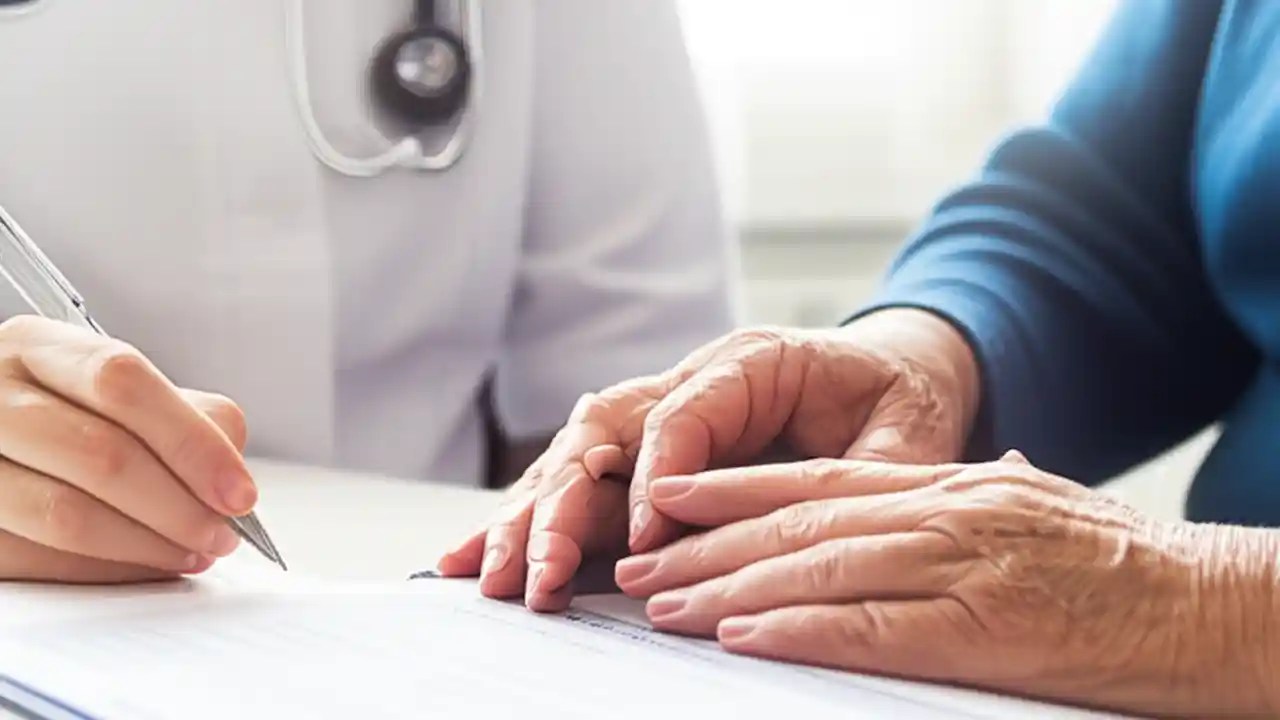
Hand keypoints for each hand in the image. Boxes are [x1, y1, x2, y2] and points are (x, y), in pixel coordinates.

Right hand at [0, 316, 254, 583]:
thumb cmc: (66, 415)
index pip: (121, 381)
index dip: (191, 441)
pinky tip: (146, 564)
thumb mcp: (113, 392)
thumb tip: (230, 476)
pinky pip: (38, 559)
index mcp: (36, 348)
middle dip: (180, 505)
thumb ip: (184, 416)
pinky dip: (107, 570)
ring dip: (148, 544)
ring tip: (193, 552)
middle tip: (223, 534)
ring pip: (66, 514)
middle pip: (101, 453)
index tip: (239, 491)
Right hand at [438, 308, 980, 610]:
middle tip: (528, 571)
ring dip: (528, 514)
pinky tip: (487, 555)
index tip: (641, 541)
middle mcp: (690, 382)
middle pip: (600, 430)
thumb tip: (817, 527)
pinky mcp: (650, 453)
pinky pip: (584, 480)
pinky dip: (535, 517)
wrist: (894, 372)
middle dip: (558, 503)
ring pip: (576, 455)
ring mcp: (662, 415)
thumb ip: (868, 470)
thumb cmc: (898, 393)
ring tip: (484, 573)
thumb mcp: (908, 426)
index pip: (678, 415)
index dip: (652, 478)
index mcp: (748, 362)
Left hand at [614, 451, 1279, 716]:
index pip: (816, 478)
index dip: (732, 487)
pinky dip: (798, 630)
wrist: (1212, 602)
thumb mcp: (1034, 504)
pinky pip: (872, 627)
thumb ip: (971, 492)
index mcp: (946, 484)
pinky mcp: (983, 628)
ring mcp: (960, 565)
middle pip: (796, 523)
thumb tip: (947, 476)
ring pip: (817, 569)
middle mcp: (941, 513)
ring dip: (728, 589)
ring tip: (661, 605)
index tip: (667, 498)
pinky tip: (743, 636)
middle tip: (635, 563)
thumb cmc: (1124, 563)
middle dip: (705, 544)